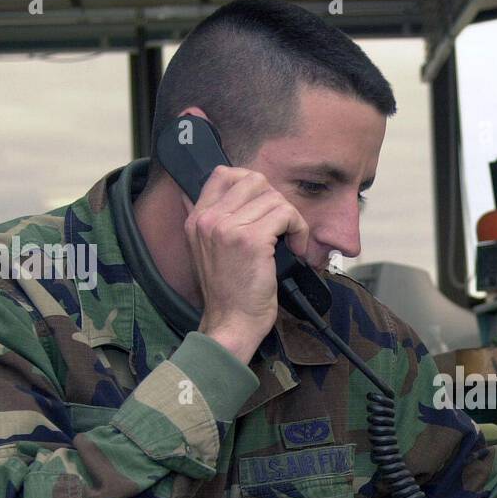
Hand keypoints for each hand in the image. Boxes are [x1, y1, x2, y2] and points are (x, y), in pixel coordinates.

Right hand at [184, 165, 309, 363]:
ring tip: (291, 241)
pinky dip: (299, 229)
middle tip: (281, 227)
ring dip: (291, 218)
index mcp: (197, 219)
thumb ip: (213, 222)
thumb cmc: (229, 293)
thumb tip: (225, 197)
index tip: (265, 208)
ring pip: (273, 197)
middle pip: (254, 180)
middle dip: (275, 201)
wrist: (231, 324)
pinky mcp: (252, 240)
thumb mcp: (207, 251)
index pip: (223, 174)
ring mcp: (228, 228)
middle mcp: (209, 219)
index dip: (253, 185)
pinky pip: (286, 214)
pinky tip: (296, 248)